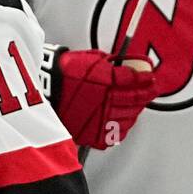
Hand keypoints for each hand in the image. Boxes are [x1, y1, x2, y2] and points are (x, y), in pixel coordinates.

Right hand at [41, 44, 156, 149]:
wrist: (41, 90)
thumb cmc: (62, 72)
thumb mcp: (90, 59)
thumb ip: (111, 64)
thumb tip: (125, 66)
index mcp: (108, 82)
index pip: (136, 81)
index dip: (147, 79)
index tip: (151, 78)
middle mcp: (107, 102)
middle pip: (135, 101)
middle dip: (144, 95)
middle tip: (148, 91)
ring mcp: (100, 119)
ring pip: (127, 119)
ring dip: (134, 112)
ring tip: (134, 107)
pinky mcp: (91, 133)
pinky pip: (113, 135)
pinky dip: (119, 129)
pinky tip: (119, 122)